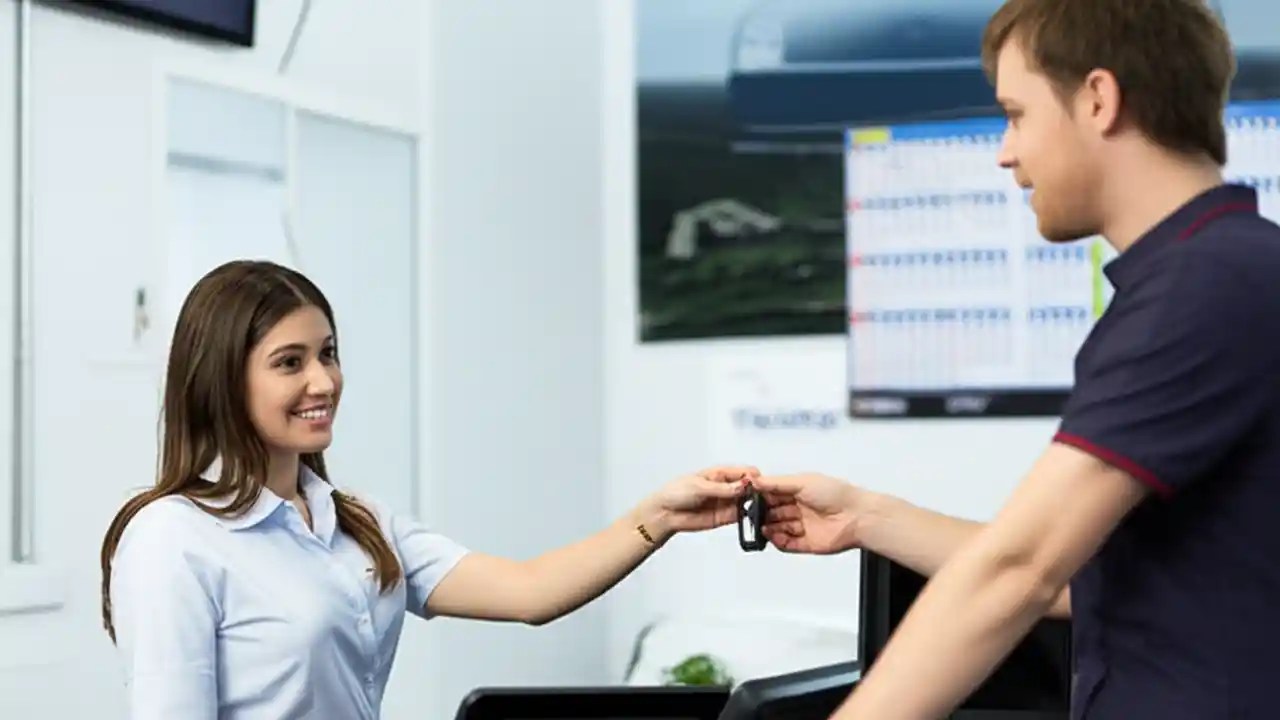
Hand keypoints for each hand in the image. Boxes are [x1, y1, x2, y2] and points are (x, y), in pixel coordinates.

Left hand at [634, 465, 759, 541]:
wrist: (665, 514)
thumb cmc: (676, 493)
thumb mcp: (699, 487)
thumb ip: (722, 488)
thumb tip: (742, 485)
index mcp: (719, 473)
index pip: (744, 471)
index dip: (754, 476)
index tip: (758, 483)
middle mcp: (725, 487)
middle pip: (749, 486)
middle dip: (757, 490)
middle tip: (761, 496)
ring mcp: (726, 502)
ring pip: (748, 501)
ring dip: (755, 504)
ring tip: (759, 507)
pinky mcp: (724, 517)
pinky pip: (741, 515)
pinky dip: (749, 516)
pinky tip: (752, 516)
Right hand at [750, 473, 866, 554]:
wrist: (858, 517)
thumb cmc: (838, 495)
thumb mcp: (803, 482)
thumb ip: (777, 483)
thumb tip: (756, 480)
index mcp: (799, 492)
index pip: (773, 494)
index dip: (760, 496)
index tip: (748, 497)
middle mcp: (800, 509)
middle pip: (773, 513)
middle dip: (762, 514)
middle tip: (751, 514)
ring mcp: (803, 527)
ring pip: (778, 529)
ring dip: (768, 528)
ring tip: (762, 526)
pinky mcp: (807, 543)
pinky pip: (787, 545)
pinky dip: (778, 542)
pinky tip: (773, 537)